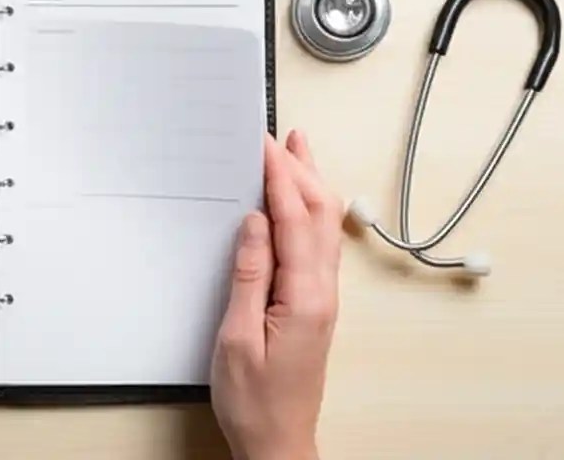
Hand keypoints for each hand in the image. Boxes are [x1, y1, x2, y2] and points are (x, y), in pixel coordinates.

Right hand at [211, 130, 342, 459]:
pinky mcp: (315, 306)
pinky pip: (319, 246)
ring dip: (313, 186)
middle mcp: (323, 293)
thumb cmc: (255, 401)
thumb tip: (255, 223)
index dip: (279, 176)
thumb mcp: (237, 338)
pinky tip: (300, 205)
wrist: (279, 442)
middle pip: (320, 215)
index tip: (264, 144)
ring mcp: (323, 299)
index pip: (295, 220)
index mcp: (305, 297)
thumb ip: (249, 276)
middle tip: (285, 135)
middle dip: (303, 169)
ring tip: (300, 153)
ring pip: (325, 228)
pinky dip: (311, 212)